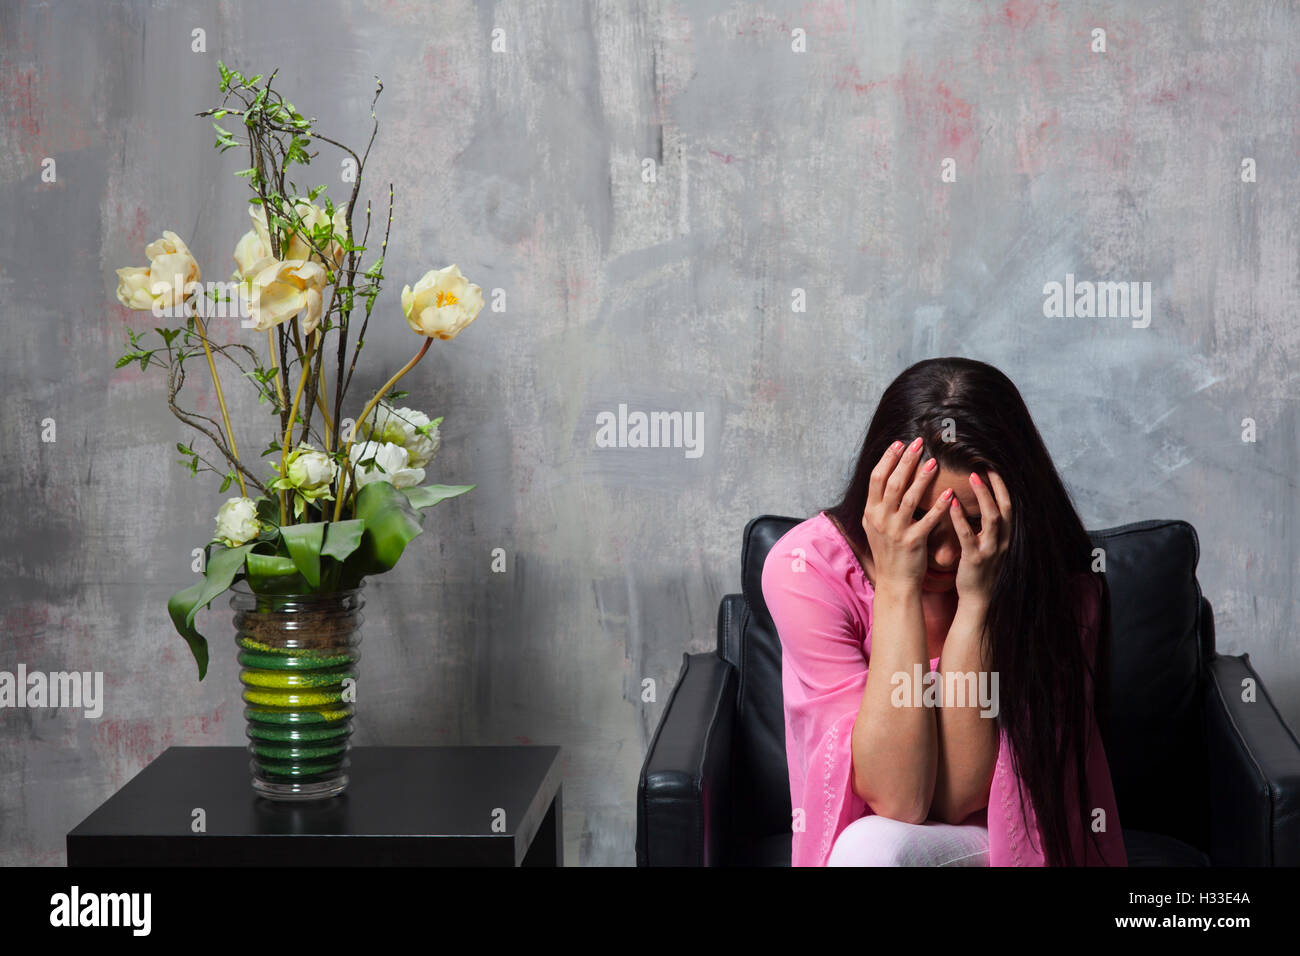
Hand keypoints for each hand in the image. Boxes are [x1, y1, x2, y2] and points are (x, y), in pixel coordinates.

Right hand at [860, 437, 953, 590]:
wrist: (895, 582)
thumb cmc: (889, 552)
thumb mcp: (875, 527)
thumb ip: (878, 504)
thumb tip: (883, 477)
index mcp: (870, 513)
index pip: (876, 478)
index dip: (887, 459)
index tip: (899, 444)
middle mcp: (880, 519)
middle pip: (892, 483)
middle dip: (905, 461)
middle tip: (917, 443)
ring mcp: (895, 531)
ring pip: (909, 498)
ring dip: (921, 478)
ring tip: (934, 462)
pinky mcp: (912, 542)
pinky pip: (928, 519)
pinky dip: (939, 505)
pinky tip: (950, 493)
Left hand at [948, 469, 1010, 604]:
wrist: (979, 599)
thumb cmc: (980, 569)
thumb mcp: (988, 544)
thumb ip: (986, 525)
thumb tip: (981, 501)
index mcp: (1005, 535)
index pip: (1007, 504)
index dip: (1002, 485)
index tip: (993, 466)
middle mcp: (1003, 540)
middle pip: (1004, 506)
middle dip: (997, 484)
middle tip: (985, 464)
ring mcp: (991, 550)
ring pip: (992, 518)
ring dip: (983, 496)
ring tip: (972, 477)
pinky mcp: (975, 559)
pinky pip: (968, 535)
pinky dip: (960, 518)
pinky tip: (951, 503)